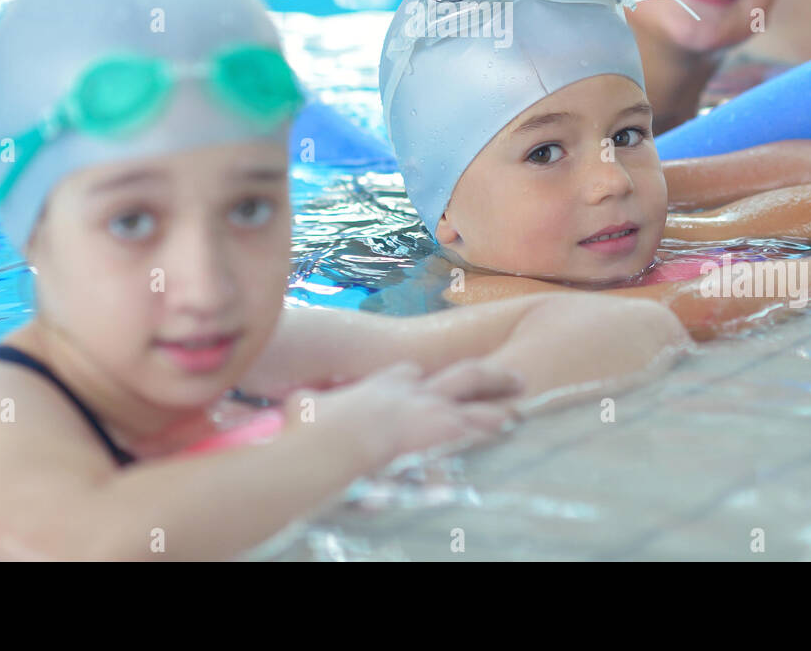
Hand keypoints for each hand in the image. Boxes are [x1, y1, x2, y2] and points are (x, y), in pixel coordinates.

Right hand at [283, 359, 522, 467]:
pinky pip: (477, 425)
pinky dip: (492, 425)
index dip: (418, 377)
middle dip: (486, 373)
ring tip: (522, 393)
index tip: (424, 379)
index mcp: (384, 383)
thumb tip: (289, 406)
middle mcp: (414, 389)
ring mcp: (433, 406)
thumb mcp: (303, 408)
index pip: (410, 373)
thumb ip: (304, 405)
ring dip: (499, 396)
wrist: (337, 437)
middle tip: (510, 374)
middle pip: (460, 372)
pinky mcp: (443, 428)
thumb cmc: (314, 425)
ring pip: (477, 392)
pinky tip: (510, 425)